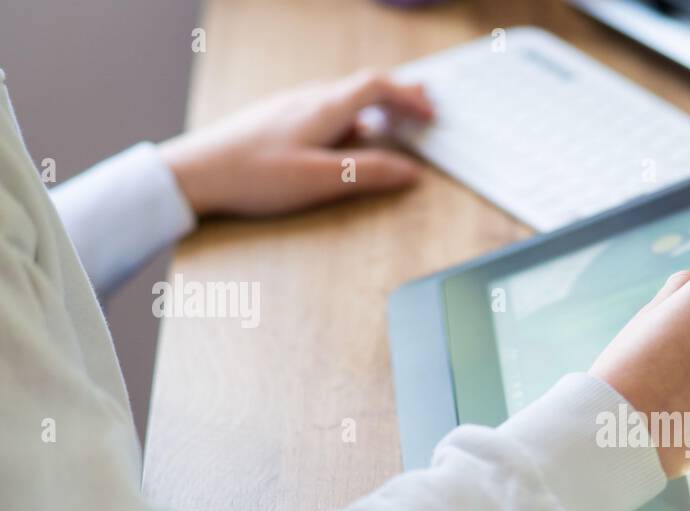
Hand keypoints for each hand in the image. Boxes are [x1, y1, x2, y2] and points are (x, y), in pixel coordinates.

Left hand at [159, 70, 433, 217]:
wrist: (194, 172)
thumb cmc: (254, 176)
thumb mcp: (320, 180)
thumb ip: (369, 173)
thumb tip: (411, 171)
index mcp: (324, 108)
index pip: (377, 87)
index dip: (408, 98)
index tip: (430, 115)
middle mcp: (307, 99)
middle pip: (361, 87)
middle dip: (396, 97)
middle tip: (422, 107)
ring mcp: (289, 107)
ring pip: (341, 98)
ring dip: (372, 108)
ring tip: (391, 124)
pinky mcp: (274, 120)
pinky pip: (322, 110)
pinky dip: (348, 117)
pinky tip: (343, 138)